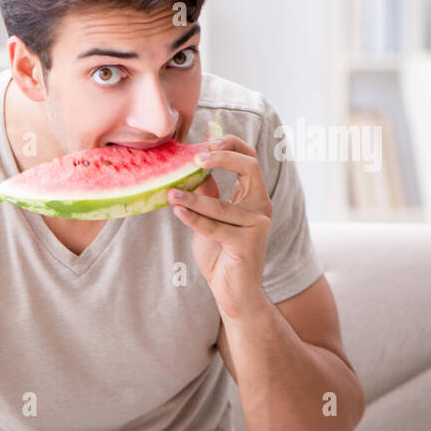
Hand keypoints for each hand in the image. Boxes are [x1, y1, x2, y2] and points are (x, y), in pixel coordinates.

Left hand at [168, 125, 273, 320]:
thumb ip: (208, 194)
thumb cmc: (221, 254)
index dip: (230, 144)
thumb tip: (195, 166)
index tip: (206, 139)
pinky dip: (193, 218)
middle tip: (195, 157)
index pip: (249, 159)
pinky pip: (214, 227)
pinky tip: (177, 210)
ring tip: (170, 192)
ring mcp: (257, 225)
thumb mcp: (211, 218)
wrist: (233, 291)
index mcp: (254, 196)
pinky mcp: (247, 243)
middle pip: (250, 167)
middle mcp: (261, 207)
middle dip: (222, 156)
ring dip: (192, 198)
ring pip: (222, 204)